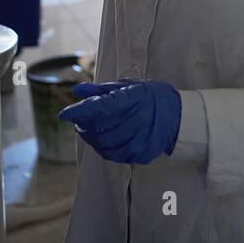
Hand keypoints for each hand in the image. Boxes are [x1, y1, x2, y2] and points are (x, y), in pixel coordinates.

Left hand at [58, 80, 181, 164]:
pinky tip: (107, 139)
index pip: (100, 107)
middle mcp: (137, 120)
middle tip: (80, 121)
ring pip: (103, 145)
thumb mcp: (129, 87)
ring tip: (93, 130)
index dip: (80, 111)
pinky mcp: (141, 154)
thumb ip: (101, 91)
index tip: (64, 113)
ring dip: (92, 138)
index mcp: (133, 99)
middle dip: (83, 125)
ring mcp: (140, 139)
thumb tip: (77, 90)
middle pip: (99, 129)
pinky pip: (114, 155)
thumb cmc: (151, 97)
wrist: (179, 116)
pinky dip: (105, 148)